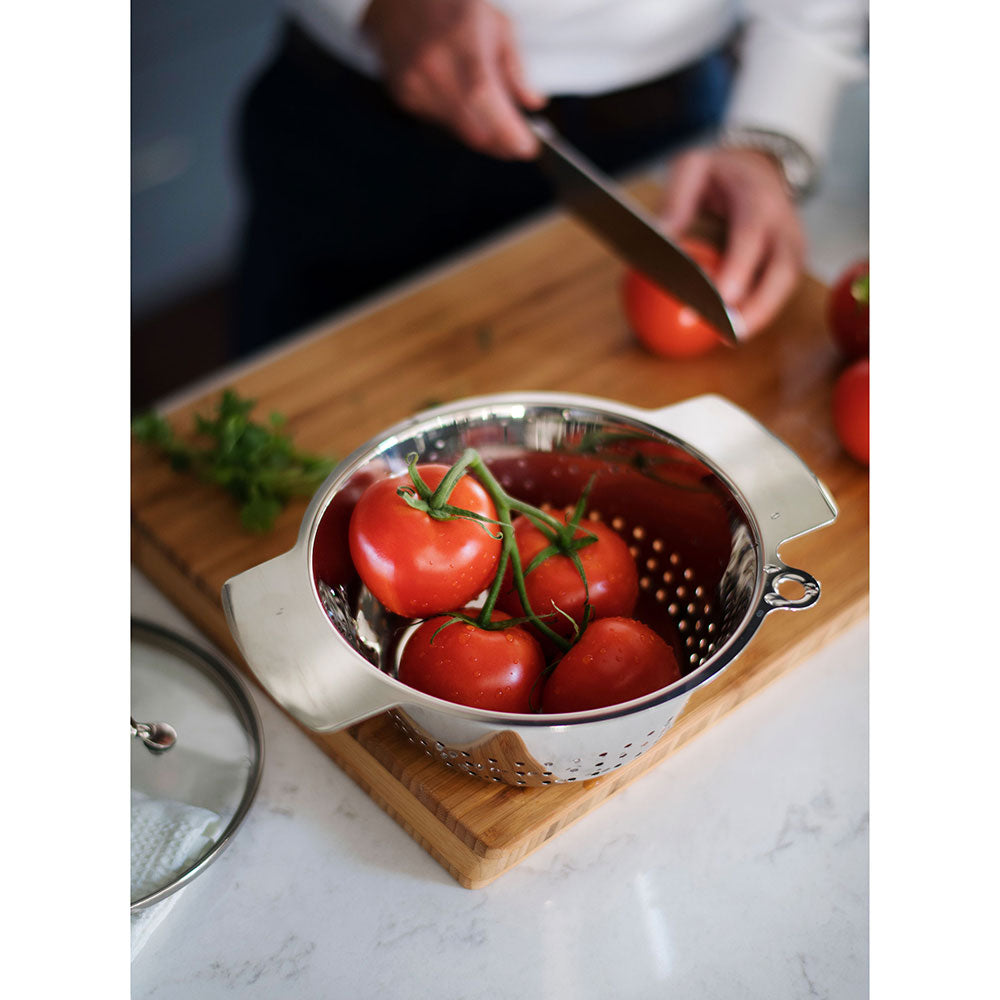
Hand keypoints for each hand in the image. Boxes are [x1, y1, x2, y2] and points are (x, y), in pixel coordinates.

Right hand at [362, 0, 545, 159]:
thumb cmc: (452, 4)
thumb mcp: (497, 25)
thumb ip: (516, 69)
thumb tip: (533, 104)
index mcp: (463, 46)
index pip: (487, 103)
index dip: (510, 133)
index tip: (528, 147)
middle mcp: (435, 70)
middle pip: (475, 130)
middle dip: (501, 144)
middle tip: (519, 142)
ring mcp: (416, 87)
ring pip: (459, 132)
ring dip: (482, 132)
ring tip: (495, 116)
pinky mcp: (405, 97)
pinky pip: (440, 123)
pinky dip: (460, 121)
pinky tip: (464, 102)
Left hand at [659, 147, 805, 335]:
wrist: (762, 166)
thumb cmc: (722, 171)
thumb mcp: (694, 166)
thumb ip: (677, 198)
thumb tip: (661, 236)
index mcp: (759, 199)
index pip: (750, 237)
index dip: (736, 270)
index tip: (717, 299)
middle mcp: (783, 225)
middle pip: (781, 272)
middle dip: (757, 306)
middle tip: (726, 332)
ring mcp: (791, 246)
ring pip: (784, 288)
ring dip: (759, 316)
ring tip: (727, 339)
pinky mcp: (789, 263)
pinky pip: (777, 292)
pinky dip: (758, 313)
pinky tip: (731, 331)